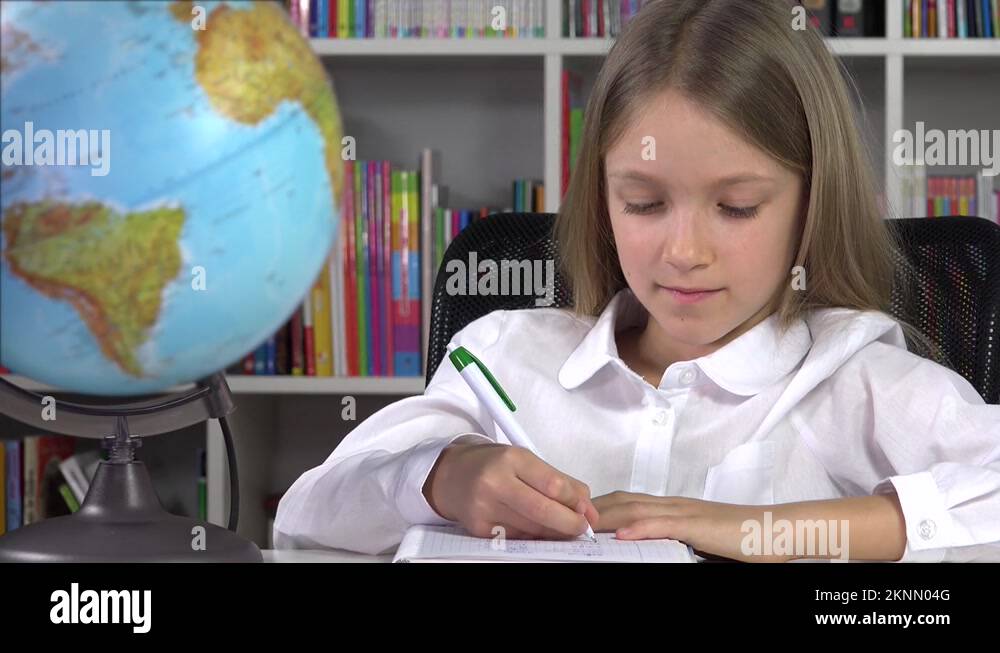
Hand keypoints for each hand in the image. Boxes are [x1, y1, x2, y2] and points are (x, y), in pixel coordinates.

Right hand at [423, 442, 599, 540]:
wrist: (450, 476)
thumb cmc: (493, 465)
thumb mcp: (525, 460)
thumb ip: (559, 481)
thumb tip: (587, 508)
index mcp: (511, 458)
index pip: (552, 484)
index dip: (575, 502)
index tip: (585, 510)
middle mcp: (495, 482)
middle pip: (542, 510)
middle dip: (569, 523)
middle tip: (581, 528)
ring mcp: (484, 508)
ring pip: (531, 529)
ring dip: (553, 532)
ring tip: (560, 527)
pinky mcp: (479, 528)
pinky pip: (517, 537)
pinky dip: (532, 536)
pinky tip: (535, 528)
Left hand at [592, 491, 791, 562]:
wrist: (774, 530)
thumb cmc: (739, 538)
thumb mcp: (696, 540)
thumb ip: (670, 540)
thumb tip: (643, 548)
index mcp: (671, 508)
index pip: (625, 503)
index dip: (598, 508)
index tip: (575, 518)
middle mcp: (673, 504)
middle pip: (622, 502)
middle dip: (591, 510)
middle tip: (564, 521)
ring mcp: (685, 512)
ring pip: (636, 510)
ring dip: (606, 518)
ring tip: (579, 528)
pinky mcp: (699, 525)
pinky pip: (665, 524)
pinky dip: (641, 529)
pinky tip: (622, 536)